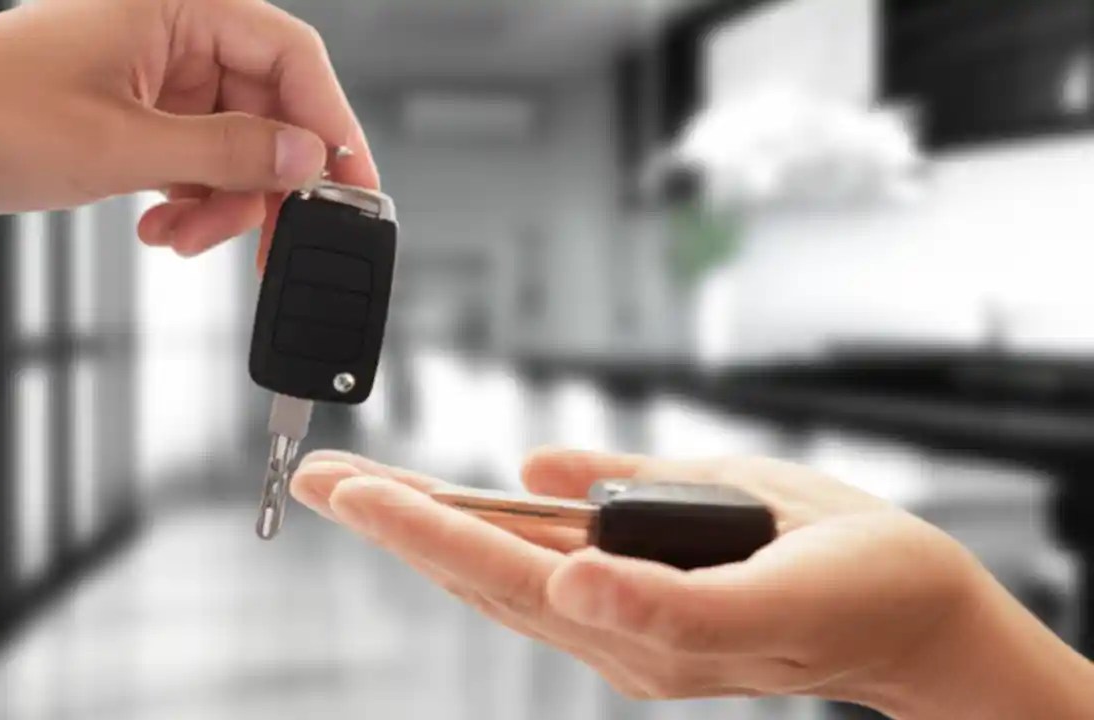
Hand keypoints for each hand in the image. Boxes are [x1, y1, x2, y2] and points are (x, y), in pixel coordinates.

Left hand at [0, 0, 375, 259]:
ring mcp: (147, 83)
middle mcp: (167, 38)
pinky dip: (188, 205)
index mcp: (173, 8)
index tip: (349, 186)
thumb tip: (307, 158)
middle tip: (273, 239)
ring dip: (221, 204)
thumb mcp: (121, 146)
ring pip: (230, 147)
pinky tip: (161, 230)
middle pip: (265, 108)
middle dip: (266, 182)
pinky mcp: (125, 123)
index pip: (289, 56)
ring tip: (184, 238)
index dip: (329, 123)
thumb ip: (227, 154)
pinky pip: (191, 166)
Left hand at [292, 449, 1093, 718]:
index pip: (506, 571)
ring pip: (501, 569)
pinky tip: (450, 505)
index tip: (358, 491)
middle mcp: (618, 627)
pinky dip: (485, 530)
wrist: (913, 610)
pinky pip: (547, 560)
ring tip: (358, 488)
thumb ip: (666, 590)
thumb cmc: (860, 585)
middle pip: (481, 571)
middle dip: (395, 524)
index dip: (425, 528)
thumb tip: (564, 557)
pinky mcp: (641, 595)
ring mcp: (625, 615)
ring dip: (424, 526)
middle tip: (319, 479)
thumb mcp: (777, 578)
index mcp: (644, 625)